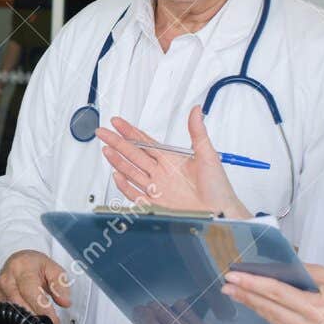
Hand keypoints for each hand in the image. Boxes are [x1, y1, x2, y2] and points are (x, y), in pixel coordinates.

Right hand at [0, 250, 71, 323]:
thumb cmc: (34, 265)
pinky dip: (21, 320)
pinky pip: (9, 316)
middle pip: (20, 306)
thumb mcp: (52, 268)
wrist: (18, 261)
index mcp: (21, 269)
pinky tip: (31, 318)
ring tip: (43, 321)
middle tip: (51, 323)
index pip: (31, 293)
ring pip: (14, 314)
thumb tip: (65, 301)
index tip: (54, 321)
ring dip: (30, 321)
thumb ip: (60, 284)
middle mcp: (7, 280)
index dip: (43, 309)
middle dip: (37, 318)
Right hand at [95, 108, 246, 215]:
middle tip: (103, 132)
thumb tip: (195, 110)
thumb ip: (198, 132)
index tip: (117, 122)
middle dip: (117, 142)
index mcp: (171, 159)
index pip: (145, 142)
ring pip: (131, 171)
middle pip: (133, 154)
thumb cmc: (219, 188)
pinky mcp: (156, 204)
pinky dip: (125, 185)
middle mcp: (161, 173)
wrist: (220, 212)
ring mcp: (157, 188)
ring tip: (106, 149)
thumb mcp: (208, 155)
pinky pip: (135, 193)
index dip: (130, 131)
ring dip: (118, 160)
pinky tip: (117, 176)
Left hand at [222, 265, 323, 323]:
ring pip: (275, 322)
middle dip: (246, 295)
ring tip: (239, 294)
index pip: (276, 293)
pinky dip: (276, 319)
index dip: (251, 284)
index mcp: (318, 309)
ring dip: (257, 307)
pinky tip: (265, 308)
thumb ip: (298, 273)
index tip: (233, 276)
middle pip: (270, 309)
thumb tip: (270, 269)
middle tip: (227, 285)